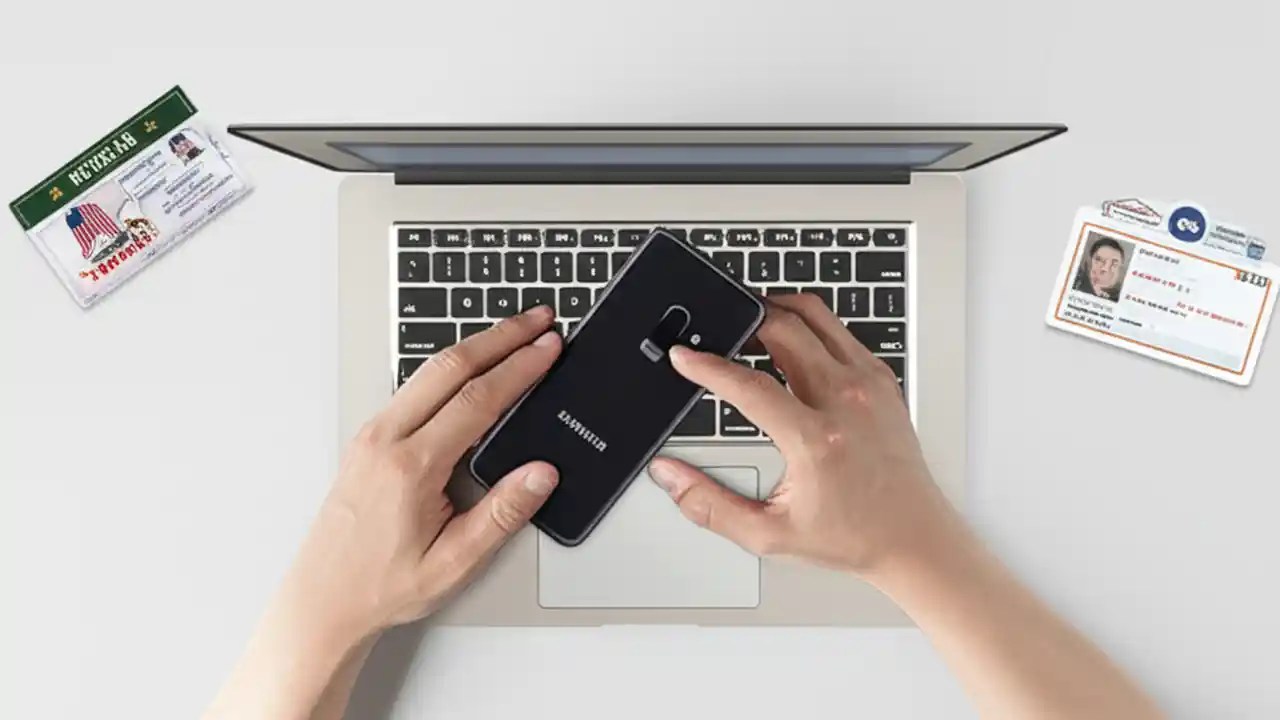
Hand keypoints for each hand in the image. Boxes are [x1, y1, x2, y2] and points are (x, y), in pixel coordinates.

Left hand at [281, 306, 562, 643]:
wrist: (321, 601)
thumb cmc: (379, 586)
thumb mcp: (452, 563)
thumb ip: (501, 515)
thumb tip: (540, 474)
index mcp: (410, 467)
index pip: (478, 401)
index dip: (520, 368)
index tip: (549, 347)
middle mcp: (385, 440)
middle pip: (451, 367)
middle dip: (502, 336)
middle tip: (539, 318)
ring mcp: (371, 436)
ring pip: (429, 372)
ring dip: (476, 346)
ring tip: (513, 333)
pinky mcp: (367, 441)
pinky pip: (414, 389)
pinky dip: (451, 368)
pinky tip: (471, 367)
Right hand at [648, 294, 957, 574]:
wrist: (914, 538)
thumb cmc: (851, 535)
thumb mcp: (768, 534)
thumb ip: (709, 505)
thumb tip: (669, 475)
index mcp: (816, 440)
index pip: (749, 385)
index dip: (708, 366)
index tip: (683, 356)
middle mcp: (846, 402)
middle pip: (784, 329)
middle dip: (742, 319)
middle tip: (716, 328)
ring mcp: (869, 385)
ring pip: (816, 316)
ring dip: (778, 311)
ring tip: (750, 322)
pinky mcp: (882, 380)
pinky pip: (840, 332)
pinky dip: (810, 327)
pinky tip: (791, 342)